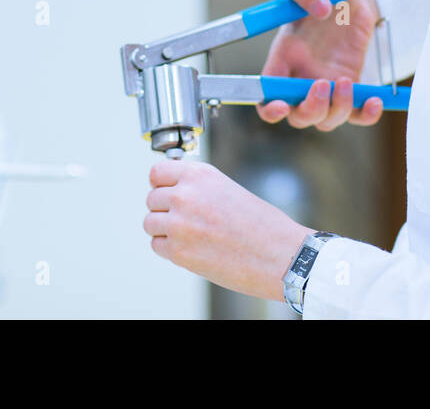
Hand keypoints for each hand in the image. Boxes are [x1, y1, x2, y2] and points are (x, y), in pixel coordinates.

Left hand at [144, 159, 311, 300]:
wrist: (279, 255)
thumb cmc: (262, 225)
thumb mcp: (227, 189)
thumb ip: (197, 186)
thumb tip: (170, 192)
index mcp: (199, 175)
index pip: (156, 173)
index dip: (161, 184)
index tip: (167, 192)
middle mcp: (185, 195)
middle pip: (151, 199)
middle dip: (165, 210)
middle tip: (187, 220)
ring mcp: (179, 224)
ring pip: (150, 223)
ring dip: (164, 230)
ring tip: (191, 235)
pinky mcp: (178, 252)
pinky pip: (157, 246)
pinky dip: (170, 249)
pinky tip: (193, 249)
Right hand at [259, 0, 383, 128]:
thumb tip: (319, 7)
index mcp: (284, 55)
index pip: (265, 95)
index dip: (268, 108)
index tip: (281, 103)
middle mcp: (303, 75)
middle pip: (297, 115)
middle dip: (308, 109)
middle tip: (323, 84)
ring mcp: (329, 83)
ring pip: (325, 119)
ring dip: (335, 110)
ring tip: (346, 81)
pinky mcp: (354, 86)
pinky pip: (357, 115)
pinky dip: (366, 115)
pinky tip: (374, 100)